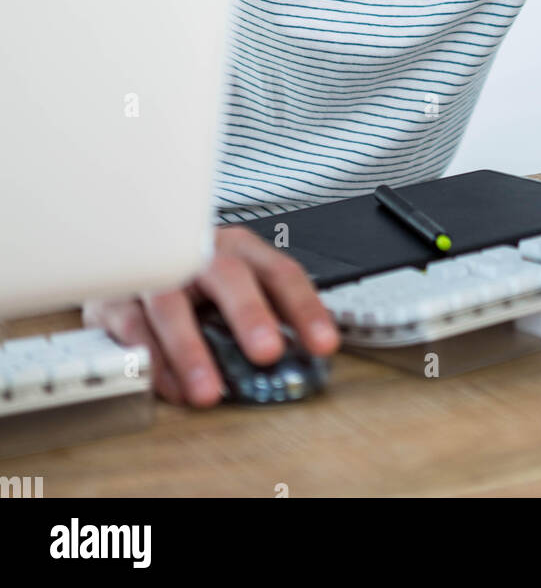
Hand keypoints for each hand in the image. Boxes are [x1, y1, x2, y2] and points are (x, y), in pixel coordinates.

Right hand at [83, 224, 340, 405]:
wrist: (126, 254)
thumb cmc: (190, 279)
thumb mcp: (231, 286)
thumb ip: (261, 317)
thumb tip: (297, 362)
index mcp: (238, 250)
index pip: (280, 273)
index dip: (304, 308)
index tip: (323, 344)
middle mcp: (199, 254)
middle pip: (228, 276)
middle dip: (250, 314)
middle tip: (267, 352)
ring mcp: (156, 272)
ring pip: (171, 303)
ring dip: (191, 350)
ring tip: (209, 392)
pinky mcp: (116, 296)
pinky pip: (131, 327)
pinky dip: (149, 360)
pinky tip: (167, 386)